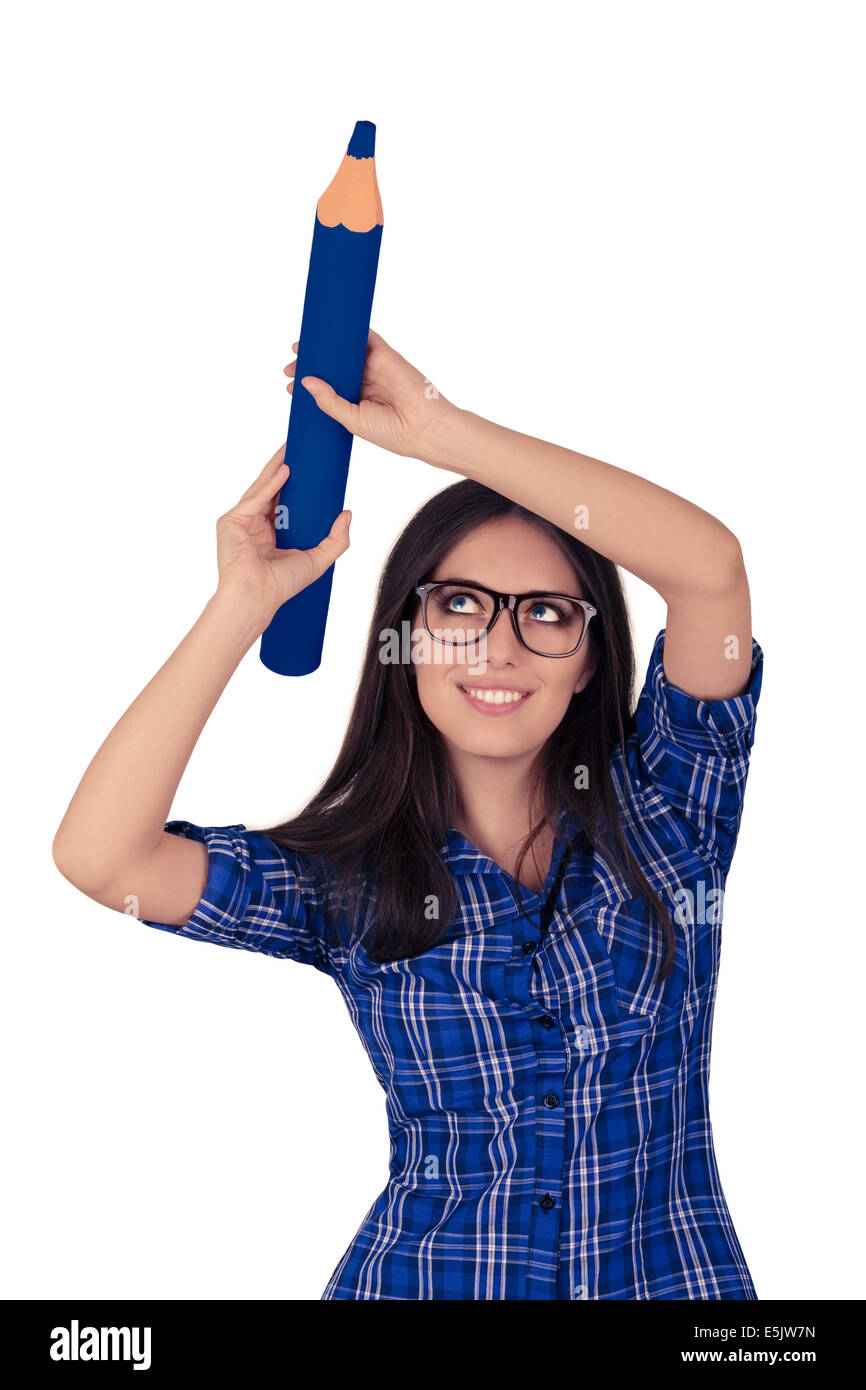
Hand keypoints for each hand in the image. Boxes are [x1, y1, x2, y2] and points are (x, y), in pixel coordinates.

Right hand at [215, 443, 350, 622]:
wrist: (257, 597)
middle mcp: (254, 524)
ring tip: (292, 448)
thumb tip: (348, 513)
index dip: (295, 483)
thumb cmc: (281, 585)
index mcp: (270, 532)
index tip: (308, 466)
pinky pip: (255, 497)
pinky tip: (286, 470)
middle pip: (270, 488)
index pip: (283, 500)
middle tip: (298, 447)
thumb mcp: (318, 560)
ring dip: (277, 467)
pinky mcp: (231, 521)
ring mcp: (241, 521)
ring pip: (261, 487)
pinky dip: (270, 483)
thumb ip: (337, 540)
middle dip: (284, 466)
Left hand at [283, 327, 454, 461]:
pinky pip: (366, 337)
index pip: (328, 389)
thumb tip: (305, 382)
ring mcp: (375, 368)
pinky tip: (332, 327)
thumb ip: (328, 401)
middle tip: (290, 364)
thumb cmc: (391, 432)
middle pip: (333, 368)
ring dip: (325, 347)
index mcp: (357, 403)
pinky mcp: (386, 354)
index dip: (309, 385)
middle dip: (312, 364)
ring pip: (345, 351)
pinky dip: (350, 329)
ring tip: (301, 346)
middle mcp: (364, 384)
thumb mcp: (351, 420)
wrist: (422, 426)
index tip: (288, 384)